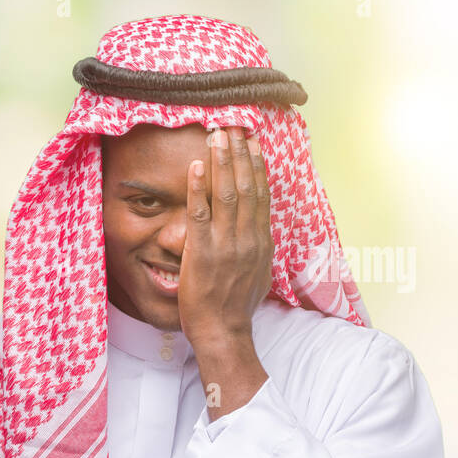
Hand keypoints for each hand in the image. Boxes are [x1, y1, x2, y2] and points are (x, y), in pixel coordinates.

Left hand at [177, 125, 273, 348]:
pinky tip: (196, 166)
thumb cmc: (236, 306)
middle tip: (231, 126)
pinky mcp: (203, 253)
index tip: (252, 141)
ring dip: (221, 161)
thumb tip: (258, 231)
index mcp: (261, 241)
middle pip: (246, 186)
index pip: (261, 194)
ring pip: (226, 194)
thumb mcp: (257, 273)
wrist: (223, 332)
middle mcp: (248, 238)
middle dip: (239, 153)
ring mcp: (226, 244)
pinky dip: (199, 188)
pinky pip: (200, 214)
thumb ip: (257, 248)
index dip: (256, 164)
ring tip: (216, 135)